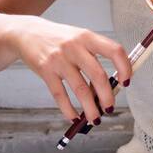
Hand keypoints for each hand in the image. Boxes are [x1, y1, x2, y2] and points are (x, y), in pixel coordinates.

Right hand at [10, 17, 131, 124]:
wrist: (27, 33)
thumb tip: (108, 87)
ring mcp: (59, 59)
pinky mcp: (45, 70)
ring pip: (80, 89)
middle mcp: (75, 47)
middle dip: (107, 97)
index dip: (125, 68)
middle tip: (110, 108)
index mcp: (87, 37)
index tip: (126, 82)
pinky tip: (74, 116)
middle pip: (98, 76)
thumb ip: (93, 57)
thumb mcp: (78, 38)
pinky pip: (60, 95)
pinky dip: (69, 109)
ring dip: (90, 109)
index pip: (114, 51)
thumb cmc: (58, 39)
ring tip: (95, 119)